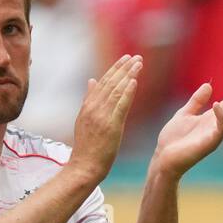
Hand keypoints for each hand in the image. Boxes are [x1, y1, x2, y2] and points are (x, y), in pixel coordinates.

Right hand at [69, 55, 141, 182]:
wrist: (84, 166)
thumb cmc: (86, 147)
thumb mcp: (84, 120)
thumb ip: (89, 100)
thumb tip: (92, 80)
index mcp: (88, 106)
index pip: (103, 82)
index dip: (115, 69)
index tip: (125, 58)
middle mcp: (94, 108)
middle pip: (111, 83)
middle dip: (124, 68)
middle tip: (136, 56)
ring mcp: (101, 116)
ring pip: (116, 90)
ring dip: (129, 75)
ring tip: (139, 64)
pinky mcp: (110, 126)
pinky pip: (120, 105)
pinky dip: (127, 92)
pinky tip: (134, 81)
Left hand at [151, 72, 222, 179]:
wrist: (163, 157)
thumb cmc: (173, 139)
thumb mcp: (185, 113)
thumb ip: (197, 101)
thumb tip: (209, 85)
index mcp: (211, 119)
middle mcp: (216, 126)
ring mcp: (214, 135)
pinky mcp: (209, 144)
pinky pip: (221, 130)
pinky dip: (221, 117)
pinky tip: (217, 104)